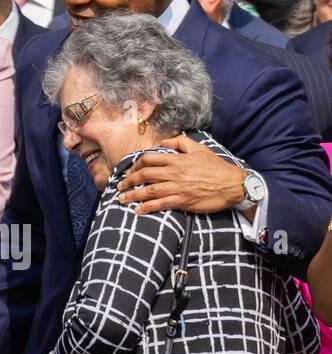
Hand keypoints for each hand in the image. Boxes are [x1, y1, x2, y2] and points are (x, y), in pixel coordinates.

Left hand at [116, 134, 245, 214]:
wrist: (234, 185)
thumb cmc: (216, 167)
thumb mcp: (199, 148)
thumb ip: (179, 142)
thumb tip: (163, 142)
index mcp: (177, 159)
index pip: (149, 159)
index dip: (135, 164)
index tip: (129, 170)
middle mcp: (175, 173)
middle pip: (145, 175)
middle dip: (129, 180)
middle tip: (120, 186)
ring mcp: (178, 188)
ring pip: (149, 191)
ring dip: (132, 195)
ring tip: (121, 199)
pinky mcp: (183, 201)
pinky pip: (161, 204)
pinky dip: (147, 208)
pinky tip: (138, 210)